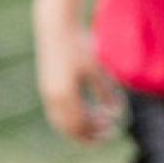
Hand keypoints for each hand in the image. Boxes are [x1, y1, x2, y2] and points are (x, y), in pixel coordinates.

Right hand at [36, 28, 120, 144]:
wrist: (57, 28)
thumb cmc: (79, 45)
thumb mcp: (96, 68)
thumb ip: (105, 91)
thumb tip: (116, 112)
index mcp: (65, 95)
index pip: (81, 124)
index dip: (97, 131)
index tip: (113, 129)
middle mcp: (53, 98)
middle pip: (70, 128)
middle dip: (89, 134)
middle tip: (108, 133)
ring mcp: (47, 94)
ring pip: (61, 122)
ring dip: (80, 127)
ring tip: (99, 124)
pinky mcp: (47, 87)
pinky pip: (57, 112)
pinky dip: (71, 118)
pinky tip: (87, 113)